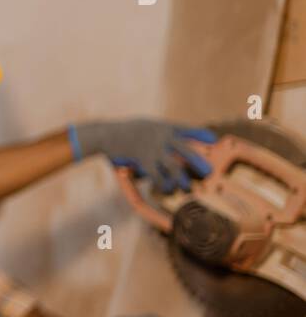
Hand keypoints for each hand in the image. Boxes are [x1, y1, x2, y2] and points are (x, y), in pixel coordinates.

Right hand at [70, 119, 216, 193]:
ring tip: (186, 189)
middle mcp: (161, 136)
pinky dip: (162, 183)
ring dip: (181, 179)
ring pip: (173, 166)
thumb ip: (156, 134)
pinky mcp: (143, 159)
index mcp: (162, 127)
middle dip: (198, 163)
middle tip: (209, 173)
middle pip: (186, 150)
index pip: (186, 129)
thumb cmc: (122, 132)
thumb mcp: (142, 126)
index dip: (200, 135)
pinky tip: (165, 190)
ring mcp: (153, 147)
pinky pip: (157, 174)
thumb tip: (168, 144)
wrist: (104, 133)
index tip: (213, 140)